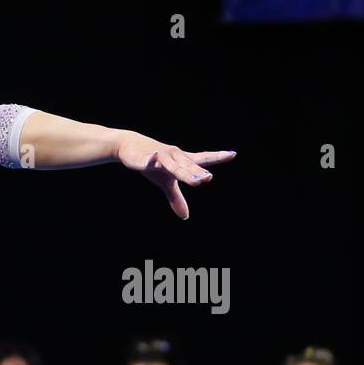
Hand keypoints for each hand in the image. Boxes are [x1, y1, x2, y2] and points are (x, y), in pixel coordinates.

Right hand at [116, 133, 235, 219]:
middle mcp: (174, 156)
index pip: (201, 159)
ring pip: (172, 165)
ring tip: (196, 180)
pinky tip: (152, 158)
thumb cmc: (153, 163)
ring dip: (183, 171)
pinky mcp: (143, 158)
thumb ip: (176, 198)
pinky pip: (147, 160)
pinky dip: (150, 160)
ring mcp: (159, 156)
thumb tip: (185, 217)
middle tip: (208, 178)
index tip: (233, 154)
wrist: (130, 147)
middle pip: (188, 165)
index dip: (216, 157)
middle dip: (197, 172)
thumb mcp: (165, 182)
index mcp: (181, 161)